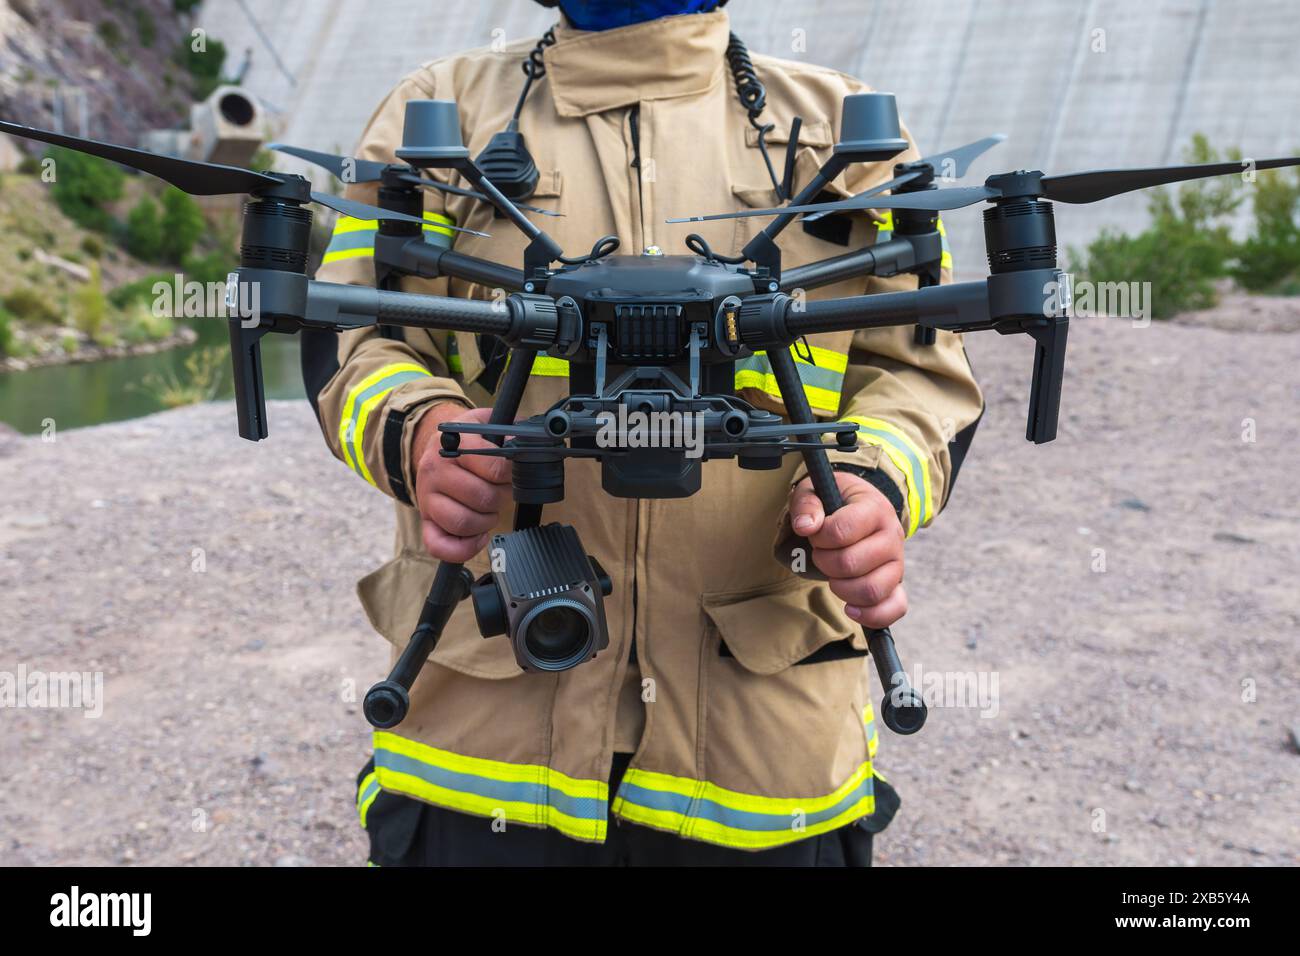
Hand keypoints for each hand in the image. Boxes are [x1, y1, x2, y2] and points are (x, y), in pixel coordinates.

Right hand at [412, 404, 511, 562]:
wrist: (436, 446)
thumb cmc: (467, 440)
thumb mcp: (486, 424)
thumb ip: (509, 431)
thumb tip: (524, 444)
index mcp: (454, 444)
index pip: (494, 467)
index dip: (511, 474)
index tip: (512, 472)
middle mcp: (435, 470)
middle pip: (482, 497)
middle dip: (501, 497)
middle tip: (501, 490)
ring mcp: (427, 498)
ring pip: (463, 522)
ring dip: (485, 521)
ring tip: (488, 510)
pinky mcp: (425, 519)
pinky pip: (439, 545)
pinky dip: (464, 548)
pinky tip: (478, 536)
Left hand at [788, 471, 906, 628]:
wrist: (861, 510)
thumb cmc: (836, 502)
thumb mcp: (816, 491)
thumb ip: (807, 504)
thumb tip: (806, 526)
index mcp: (874, 508)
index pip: (842, 530)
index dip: (820, 537)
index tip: (816, 533)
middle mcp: (892, 536)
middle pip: (852, 563)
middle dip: (825, 562)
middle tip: (821, 554)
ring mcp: (897, 563)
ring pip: (870, 590)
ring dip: (841, 588)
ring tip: (833, 576)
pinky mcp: (897, 584)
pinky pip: (894, 608)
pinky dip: (870, 615)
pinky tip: (849, 608)